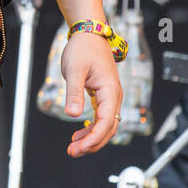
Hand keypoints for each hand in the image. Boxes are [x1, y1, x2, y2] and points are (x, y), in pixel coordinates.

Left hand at [61, 30, 122, 156]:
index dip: (94, 138)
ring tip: (74, 148)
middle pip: (108, 128)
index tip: (80, 148)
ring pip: (106, 125)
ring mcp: (110, 97)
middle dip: (92, 143)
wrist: (89, 35)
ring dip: (92, 138)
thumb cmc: (82, 50)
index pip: (106, 122)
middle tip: (73, 152)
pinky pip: (101, 117)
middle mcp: (114, 96)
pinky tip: (79, 134)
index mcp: (110, 91)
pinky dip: (91, 128)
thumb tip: (74, 114)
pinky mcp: (103, 96)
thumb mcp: (74, 70)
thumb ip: (74, 92)